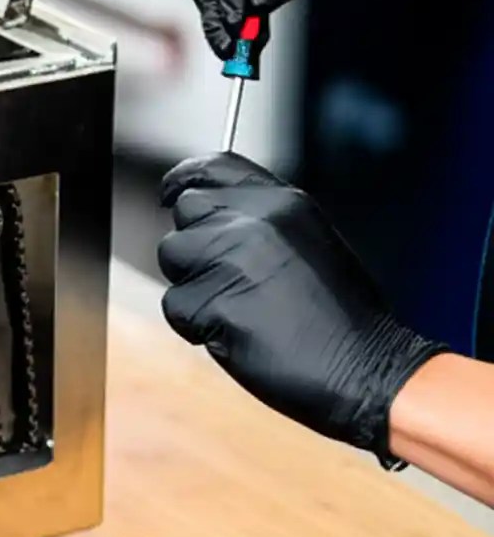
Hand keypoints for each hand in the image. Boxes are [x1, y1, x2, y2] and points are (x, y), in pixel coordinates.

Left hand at [158, 152, 447, 465]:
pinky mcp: (211, 300)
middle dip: (196, 245)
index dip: (184, 179)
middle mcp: (253, 220)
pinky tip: (237, 335)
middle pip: (187, 211)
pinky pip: (175, 305)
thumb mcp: (307, 242)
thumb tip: (207, 215)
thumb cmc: (340, 318)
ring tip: (242, 310)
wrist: (368, 369)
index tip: (169, 194)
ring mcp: (229, 257)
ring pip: (172, 255)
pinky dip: (195, 326)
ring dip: (194, 286)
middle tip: (232, 282)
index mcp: (282, 203)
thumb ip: (258, 221)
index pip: (213, 167)